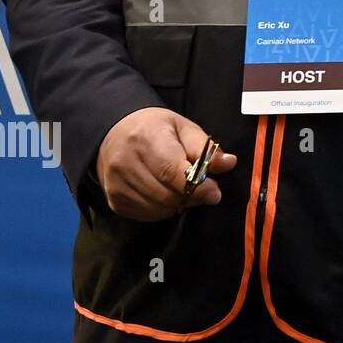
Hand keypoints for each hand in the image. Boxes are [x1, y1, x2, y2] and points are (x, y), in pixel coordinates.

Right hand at [95, 107, 236, 221]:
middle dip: (192, 196)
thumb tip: (229, 163)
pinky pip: (147, 215)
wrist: (114, 132)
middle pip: (166, 194)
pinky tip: (167, 194)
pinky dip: (163, 209)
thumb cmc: (155, 128)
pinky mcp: (113, 200)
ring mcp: (116, 184)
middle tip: (204, 189)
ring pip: (158, 208)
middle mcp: (125, 163)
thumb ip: (205, 147)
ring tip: (184, 188)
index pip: (171, 171)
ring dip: (179, 204)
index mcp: (145, 139)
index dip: (197, 186)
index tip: (215, 192)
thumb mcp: (183, 127)